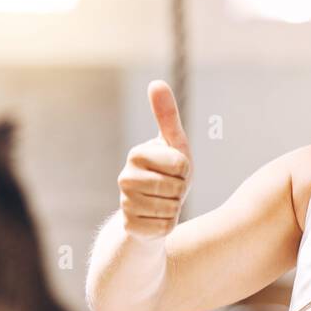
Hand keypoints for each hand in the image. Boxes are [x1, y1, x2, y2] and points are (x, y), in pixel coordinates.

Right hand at [117, 80, 191, 239]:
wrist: (153, 211)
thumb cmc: (168, 174)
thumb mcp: (174, 145)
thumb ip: (167, 116)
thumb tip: (156, 83)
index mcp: (136, 154)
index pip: (180, 164)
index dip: (185, 170)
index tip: (176, 171)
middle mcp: (125, 177)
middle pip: (176, 187)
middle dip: (181, 191)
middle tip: (171, 189)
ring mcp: (125, 203)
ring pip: (170, 209)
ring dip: (175, 208)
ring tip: (165, 203)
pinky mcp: (130, 227)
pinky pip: (164, 227)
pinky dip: (168, 225)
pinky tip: (158, 219)